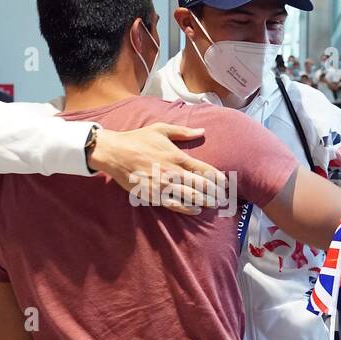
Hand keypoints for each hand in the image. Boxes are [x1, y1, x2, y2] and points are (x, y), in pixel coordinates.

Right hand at [88, 123, 226, 214]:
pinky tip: (196, 210)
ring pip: (191, 197)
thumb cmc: (138, 139)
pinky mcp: (154, 195)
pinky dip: (188, 208)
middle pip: (201, 186)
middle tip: (224, 197)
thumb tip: (202, 131)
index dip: (217, 177)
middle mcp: (174, 173)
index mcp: (178, 157)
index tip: (225, 182)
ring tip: (214, 204)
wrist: (115, 153)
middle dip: (214, 192)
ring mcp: (164, 186)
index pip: (204, 169)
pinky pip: (175, 204)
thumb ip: (183, 132)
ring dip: (205, 201)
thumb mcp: (161, 129)